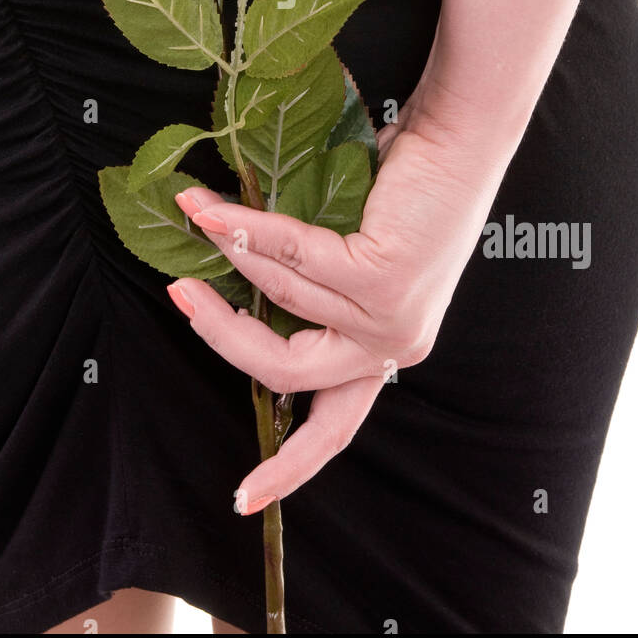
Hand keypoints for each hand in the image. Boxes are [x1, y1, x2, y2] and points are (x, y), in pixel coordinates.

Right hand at [168, 84, 517, 512]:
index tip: (246, 499)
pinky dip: (248, 232)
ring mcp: (391, 319)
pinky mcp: (384, 281)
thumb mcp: (351, 251)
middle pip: (284, 372)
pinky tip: (212, 210)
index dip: (289, 466)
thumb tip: (223, 264)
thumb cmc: (406, 186)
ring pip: (280, 302)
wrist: (459, 138)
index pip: (335, 427)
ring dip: (229, 255)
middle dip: (221, 335)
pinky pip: (294, 261)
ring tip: (195, 212)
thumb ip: (305, 279)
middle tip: (179, 293)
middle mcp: (394, 346)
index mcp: (387, 350)